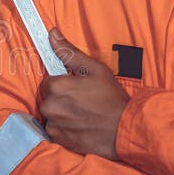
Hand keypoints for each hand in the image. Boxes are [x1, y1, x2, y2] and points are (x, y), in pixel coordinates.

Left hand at [38, 28, 129, 160]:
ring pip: (51, 114)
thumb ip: (68, 52)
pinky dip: (64, 128)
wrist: (125, 129)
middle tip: (82, 101)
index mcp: (57, 87)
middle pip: (48, 98)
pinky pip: (55, 130)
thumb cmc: (112, 98)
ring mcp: (54, 125)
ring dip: (61, 113)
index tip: (75, 88)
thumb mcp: (94, 69)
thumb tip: (52, 34)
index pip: (48, 81)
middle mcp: (51, 107)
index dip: (62, 83)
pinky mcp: (58, 139)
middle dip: (61, 98)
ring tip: (82, 114)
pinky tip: (80, 125)